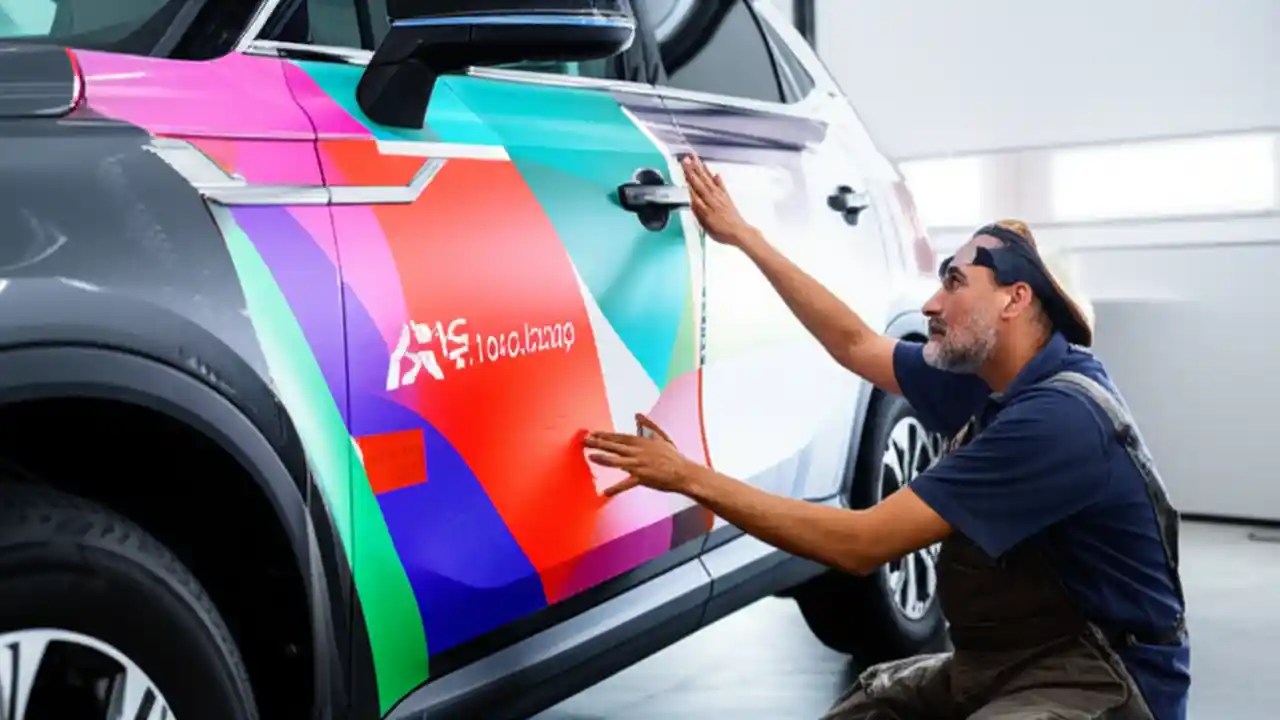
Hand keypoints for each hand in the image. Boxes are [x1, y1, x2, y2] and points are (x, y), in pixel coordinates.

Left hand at [584, 414, 700, 497]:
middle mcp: (639, 452)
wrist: (684, 472)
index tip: (593, 433)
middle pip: (615, 446)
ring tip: (590, 456)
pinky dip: (616, 489)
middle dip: (599, 443)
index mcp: (642, 442)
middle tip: (585, 441)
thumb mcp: (661, 436)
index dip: (605, 435)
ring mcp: (640, 465)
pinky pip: (627, 484)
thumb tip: (637, 414)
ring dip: (603, 458)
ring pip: (618, 461)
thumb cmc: (673, 455)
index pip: (620, 437)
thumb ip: (648, 425)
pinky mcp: (643, 478)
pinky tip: (605, 492)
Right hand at [681, 154, 756, 246]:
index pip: (693, 185)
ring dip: (702, 169)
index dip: (687, 175)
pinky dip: (718, 179)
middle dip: (692, 168)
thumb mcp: (705, 223)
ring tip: (696, 159)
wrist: (739, 232)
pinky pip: (721, 185)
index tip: (682, 164)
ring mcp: (720, 196)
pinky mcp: (727, 198)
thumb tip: (691, 196)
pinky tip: (715, 173)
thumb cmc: (722, 231)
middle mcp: (713, 197)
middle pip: (700, 180)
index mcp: (705, 203)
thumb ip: (697, 208)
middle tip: (686, 158)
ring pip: (709, 179)